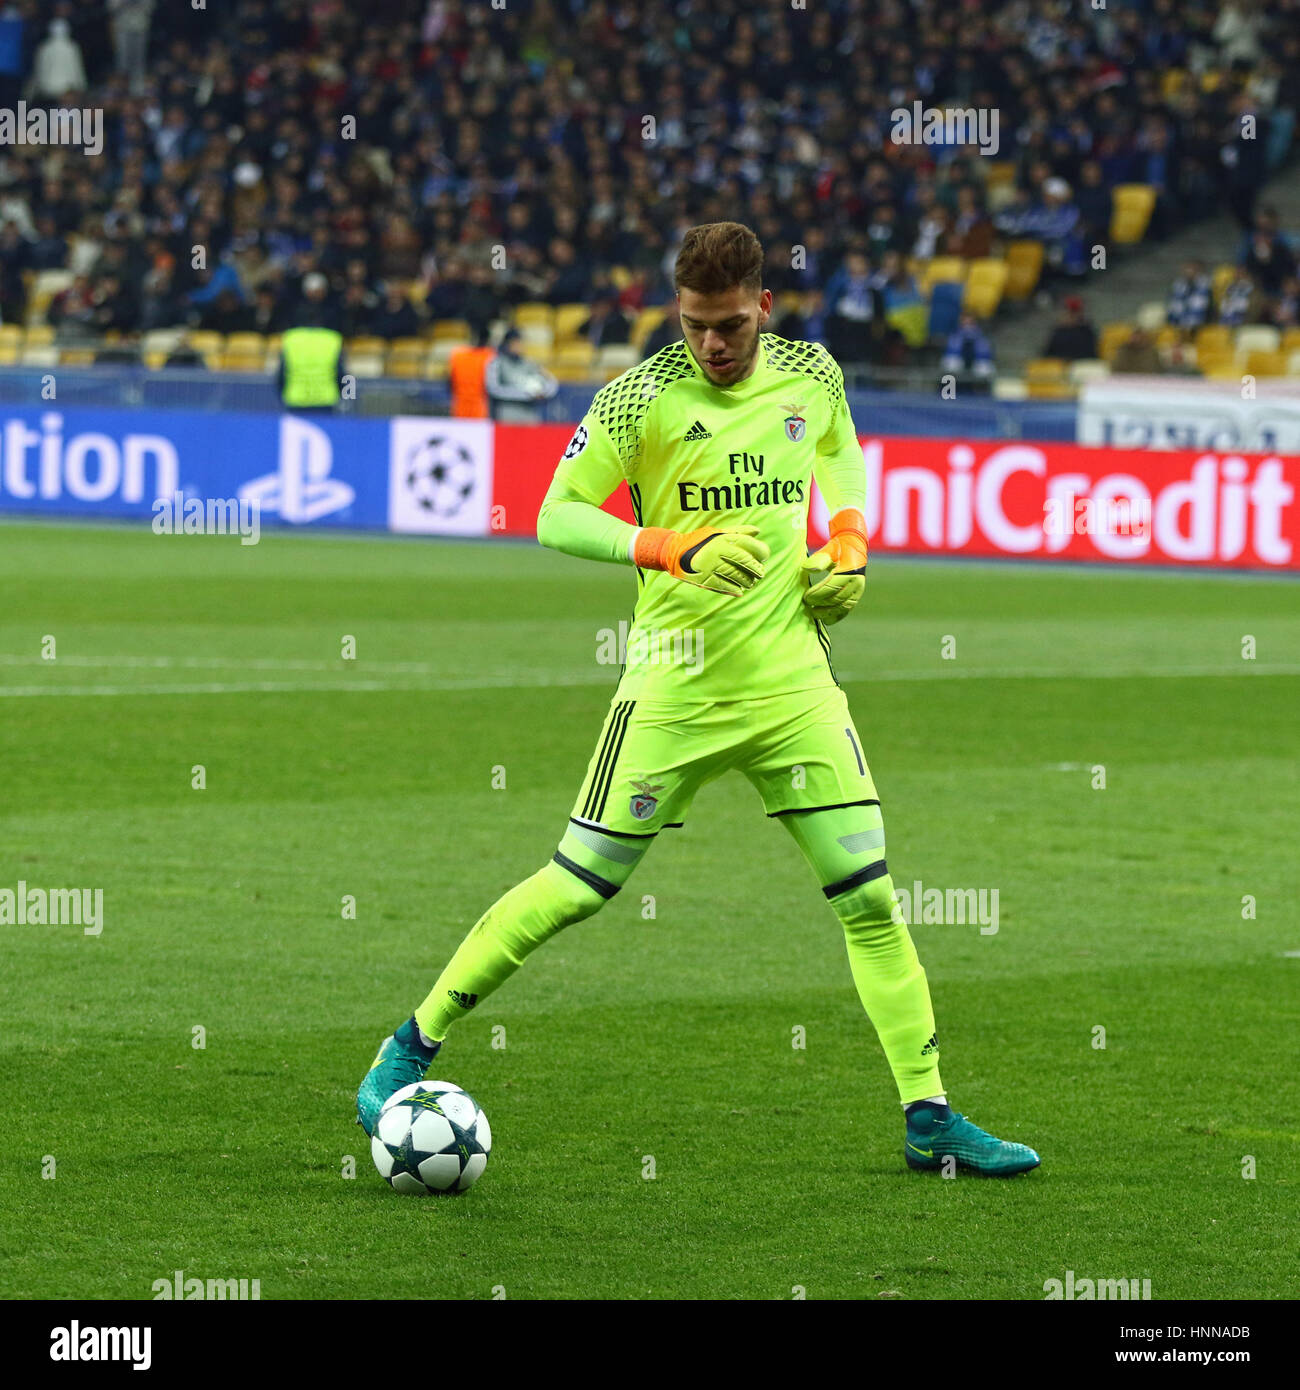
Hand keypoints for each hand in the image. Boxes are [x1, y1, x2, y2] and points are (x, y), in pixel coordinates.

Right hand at [634, 524, 770, 596]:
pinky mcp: (703, 578)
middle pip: (743, 560)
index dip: (760, 551)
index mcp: (721, 538)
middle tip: (762, 573)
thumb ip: (738, 531)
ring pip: (735, 575)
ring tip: (751, 583)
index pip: (747, 544)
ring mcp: (710, 566)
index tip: (765, 556)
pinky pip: (723, 586)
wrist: (673, 552)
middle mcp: (717, 551)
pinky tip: (740, 591)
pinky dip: (733, 590)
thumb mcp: (717, 532)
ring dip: (747, 580)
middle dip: (756, 568)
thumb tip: (758, 531)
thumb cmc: (698, 541)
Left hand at [800, 508, 866, 623]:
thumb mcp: (828, 551)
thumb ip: (818, 560)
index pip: (831, 587)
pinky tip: (827, 620)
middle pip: (836, 598)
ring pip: (842, 606)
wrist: (853, 547)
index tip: (805, 598)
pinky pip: (848, 609)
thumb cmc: (836, 549)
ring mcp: (858, 590)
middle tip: (807, 607)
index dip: (817, 594)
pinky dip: (838, 616)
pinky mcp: (857, 595)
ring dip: (828, 613)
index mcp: (848, 571)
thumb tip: (807, 568)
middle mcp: (856, 582)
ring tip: (814, 614)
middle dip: (821, 604)